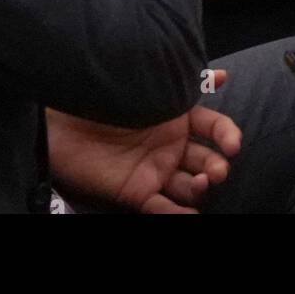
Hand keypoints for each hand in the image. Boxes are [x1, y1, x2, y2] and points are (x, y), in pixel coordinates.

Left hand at [46, 77, 240, 214]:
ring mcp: (156, 170)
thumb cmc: (106, 92)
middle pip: (207, 159)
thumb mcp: (148, 81)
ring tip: (201, 184)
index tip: (232, 142)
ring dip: (202, 188)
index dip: (227, 134)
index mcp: (178, 116)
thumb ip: (183, 81)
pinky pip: (163, 209)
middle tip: (216, 170)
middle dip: (217, 166)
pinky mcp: (137, 192)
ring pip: (190, 187)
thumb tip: (220, 77)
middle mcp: (171, 145)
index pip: (214, 126)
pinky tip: (191, 216)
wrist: (61, 116)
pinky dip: (179, 216)